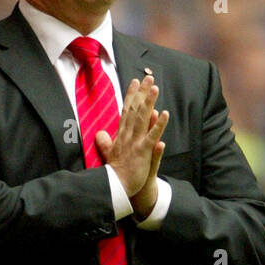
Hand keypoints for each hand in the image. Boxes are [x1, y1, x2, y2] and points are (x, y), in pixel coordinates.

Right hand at [94, 76, 168, 200]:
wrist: (116, 187)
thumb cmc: (115, 173)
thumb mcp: (108, 154)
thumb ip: (105, 143)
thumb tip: (99, 134)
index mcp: (121, 135)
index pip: (126, 110)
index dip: (131, 95)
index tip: (135, 81)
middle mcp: (128, 135)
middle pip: (135, 109)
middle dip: (141, 92)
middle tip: (148, 77)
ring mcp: (135, 142)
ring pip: (142, 118)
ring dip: (149, 102)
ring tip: (154, 87)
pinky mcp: (142, 151)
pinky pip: (152, 135)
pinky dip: (158, 124)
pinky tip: (164, 113)